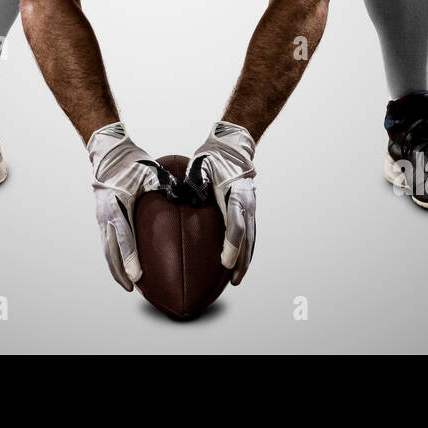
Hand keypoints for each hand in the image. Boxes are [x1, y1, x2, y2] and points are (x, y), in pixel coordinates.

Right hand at [87, 122, 173, 290]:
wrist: (108, 152)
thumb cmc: (131, 161)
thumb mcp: (151, 171)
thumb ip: (167, 185)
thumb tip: (188, 197)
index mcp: (117, 204)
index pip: (123, 237)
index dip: (129, 258)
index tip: (136, 276)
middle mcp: (106, 213)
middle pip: (110, 250)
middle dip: (120, 271)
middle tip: (132, 288)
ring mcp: (101, 216)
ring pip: (107, 249)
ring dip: (116, 267)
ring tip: (128, 284)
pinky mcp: (102, 217)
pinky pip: (107, 241)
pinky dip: (114, 257)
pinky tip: (125, 267)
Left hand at [186, 122, 257, 284]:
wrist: (232, 146)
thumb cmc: (212, 157)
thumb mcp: (200, 167)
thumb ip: (193, 183)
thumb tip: (175, 199)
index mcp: (236, 192)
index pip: (237, 223)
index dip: (233, 245)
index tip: (226, 263)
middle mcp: (247, 201)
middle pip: (248, 237)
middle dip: (242, 260)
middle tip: (234, 280)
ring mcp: (251, 206)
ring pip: (251, 238)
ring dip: (245, 259)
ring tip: (236, 279)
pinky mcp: (249, 209)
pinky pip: (248, 234)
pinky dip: (244, 250)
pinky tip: (234, 263)